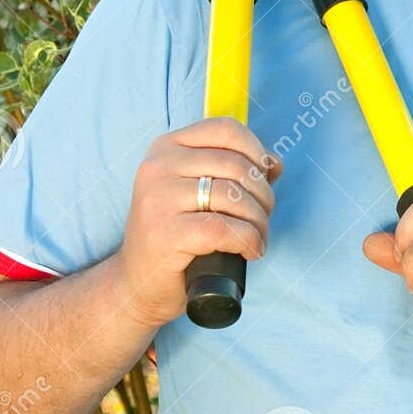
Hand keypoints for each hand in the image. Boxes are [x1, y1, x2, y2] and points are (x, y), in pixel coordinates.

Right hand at [115, 116, 281, 329]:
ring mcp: (158, 198)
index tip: (264, 179)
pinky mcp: (166, 232)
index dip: (256, 151)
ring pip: (234, 196)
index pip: (225, 129)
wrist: (138, 284)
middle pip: (236, 165)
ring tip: (256, 239)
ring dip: (259, 222)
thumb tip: (273, 163)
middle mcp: (158, 166)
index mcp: (167, 148)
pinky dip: (248, 241)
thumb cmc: (175, 238)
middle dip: (263, 196)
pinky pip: (224, 229)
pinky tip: (249, 252)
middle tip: (262, 220)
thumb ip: (234, 174)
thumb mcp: (200, 196)